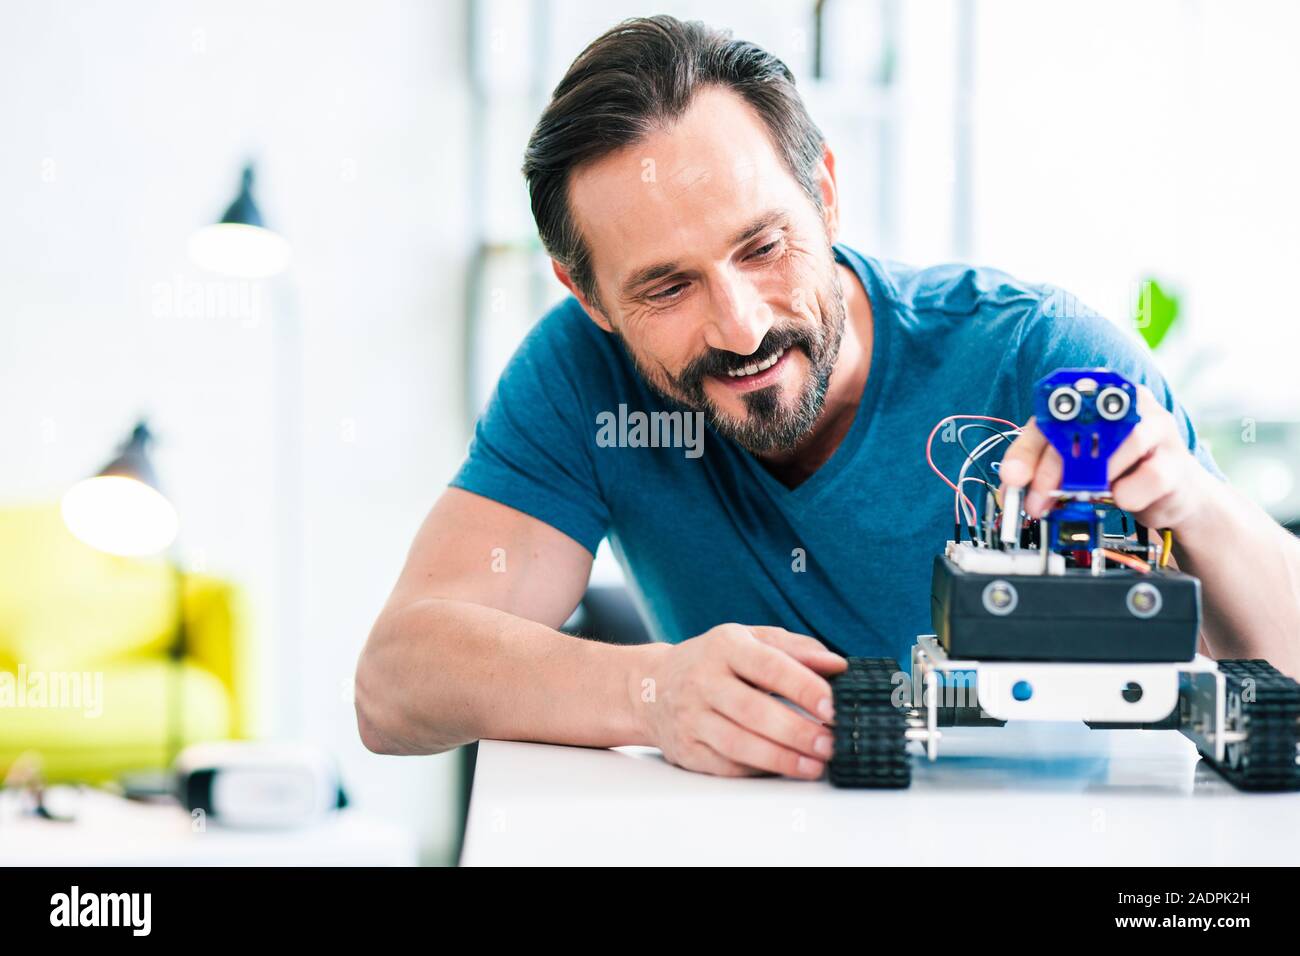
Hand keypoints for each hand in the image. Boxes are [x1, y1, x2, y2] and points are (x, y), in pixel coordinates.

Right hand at [636, 624, 846, 778]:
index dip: (804, 687)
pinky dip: (760, 769)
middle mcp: (703, 680)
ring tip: (816, 765)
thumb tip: (837, 665)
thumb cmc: (714, 662)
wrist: (650, 687)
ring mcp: (691, 717)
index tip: (834, 706)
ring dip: (782, 758)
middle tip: (831, 743)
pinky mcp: (686, 749)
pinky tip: (785, 768)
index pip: (769, 666)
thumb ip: (795, 649)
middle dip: (797, 731)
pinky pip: (727, 765)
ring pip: (739, 744)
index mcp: (724, 646)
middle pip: (753, 711)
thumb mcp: (750, 640)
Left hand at [998, 384, 1214, 530]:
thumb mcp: (1073, 470)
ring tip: (1082, 498)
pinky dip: (1128, 494)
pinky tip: (1122, 498)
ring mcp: (1155, 428)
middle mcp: (1123, 404)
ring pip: (1115, 449)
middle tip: (1037, 503)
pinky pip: (1147, 477)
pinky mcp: (1176, 459)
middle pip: (1078, 432)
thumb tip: (1009, 491)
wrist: (1172, 492)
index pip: (1050, 418)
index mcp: (1093, 398)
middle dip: (1050, 474)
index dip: (1027, 451)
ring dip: (1090, 482)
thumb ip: (1041, 474)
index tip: (1013, 478)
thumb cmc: (1119, 471)